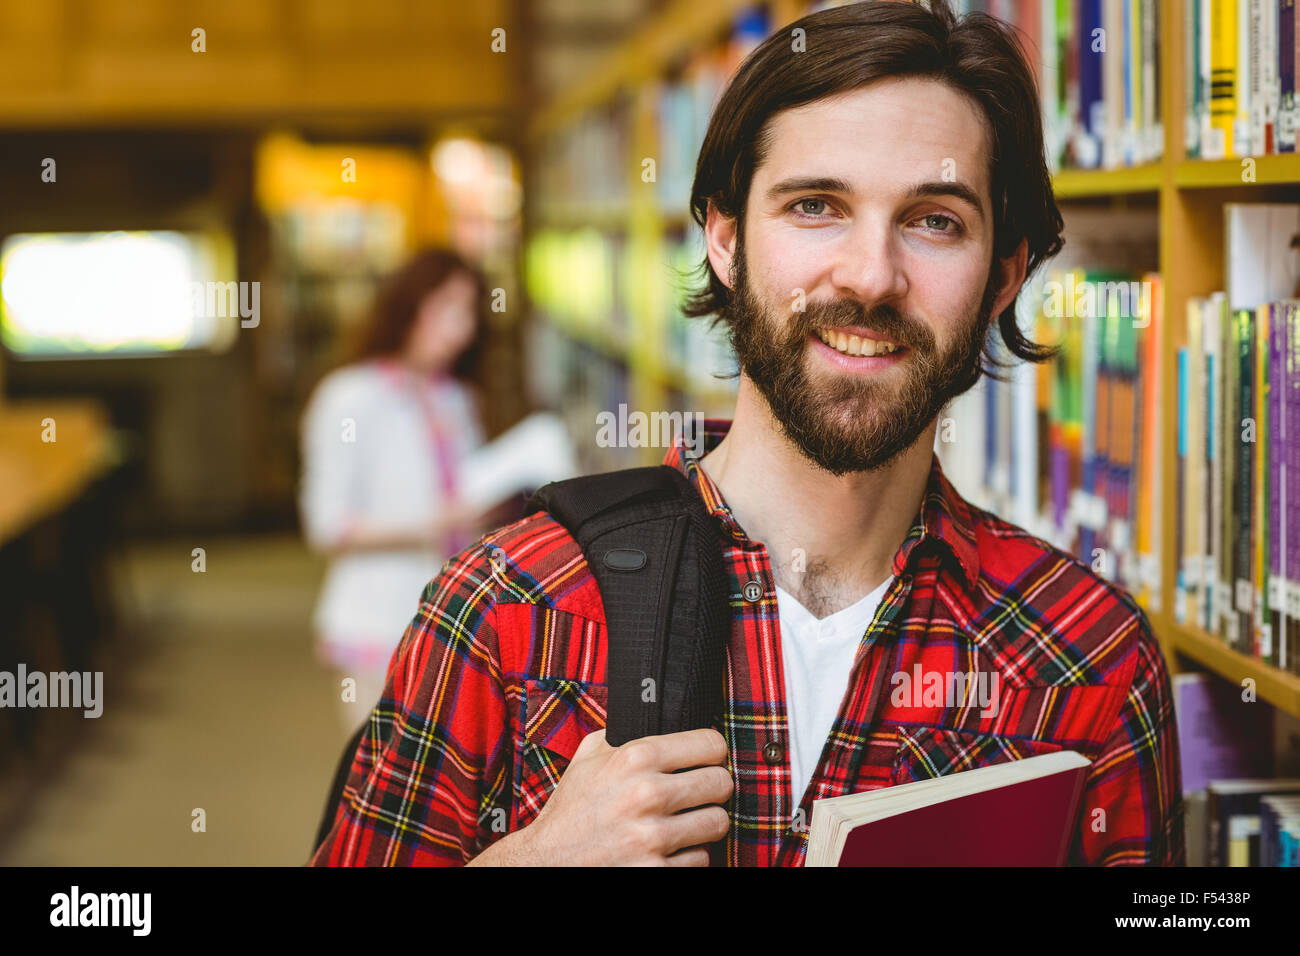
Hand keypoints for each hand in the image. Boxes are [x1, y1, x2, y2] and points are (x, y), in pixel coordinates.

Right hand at [472, 728, 732, 865]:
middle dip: (714, 788)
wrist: (546, 863)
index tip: (707, 759)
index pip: (711, 744)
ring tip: (685, 822)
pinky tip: (668, 849)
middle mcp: (646, 794)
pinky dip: (689, 856)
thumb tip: (660, 714)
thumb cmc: (571, 809)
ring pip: (718, 823)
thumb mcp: (589, 757)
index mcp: (634, 758)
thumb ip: (627, 734)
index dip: (712, 752)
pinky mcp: (656, 871)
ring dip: (704, 824)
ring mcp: (652, 837)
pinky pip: (702, 858)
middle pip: (722, 783)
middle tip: (700, 793)